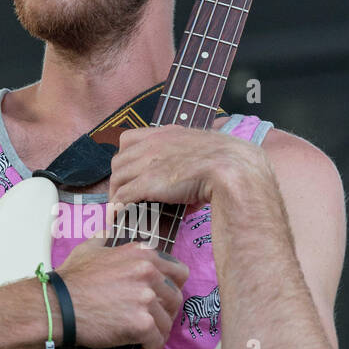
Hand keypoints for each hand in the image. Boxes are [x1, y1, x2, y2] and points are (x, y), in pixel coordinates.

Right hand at [54, 235, 189, 348]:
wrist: (58, 306)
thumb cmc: (70, 280)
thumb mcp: (90, 248)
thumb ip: (106, 238)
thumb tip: (109, 225)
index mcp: (141, 254)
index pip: (178, 272)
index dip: (172, 287)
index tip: (163, 298)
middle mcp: (148, 273)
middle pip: (175, 298)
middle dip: (167, 311)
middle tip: (155, 321)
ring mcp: (146, 298)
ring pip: (168, 321)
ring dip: (160, 332)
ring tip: (149, 340)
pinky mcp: (141, 324)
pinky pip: (158, 341)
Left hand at [109, 125, 265, 209]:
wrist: (232, 169)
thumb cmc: (227, 161)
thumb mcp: (206, 149)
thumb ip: (192, 157)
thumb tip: (193, 178)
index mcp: (166, 133)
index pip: (128, 139)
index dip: (125, 157)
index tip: (130, 171)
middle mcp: (152, 145)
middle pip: (119, 161)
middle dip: (119, 179)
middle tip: (123, 194)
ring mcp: (148, 163)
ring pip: (117, 178)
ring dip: (117, 194)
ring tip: (122, 208)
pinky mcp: (147, 183)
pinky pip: (122, 196)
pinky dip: (118, 206)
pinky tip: (119, 215)